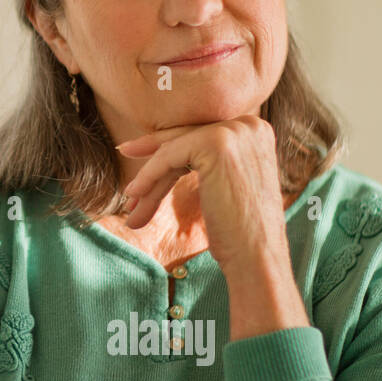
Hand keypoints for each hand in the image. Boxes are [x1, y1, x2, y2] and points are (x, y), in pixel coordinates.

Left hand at [115, 115, 288, 278]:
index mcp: (254, 130)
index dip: (167, 147)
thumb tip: (167, 152)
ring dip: (149, 178)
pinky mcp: (217, 143)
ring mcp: (235, 131)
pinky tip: (134, 193)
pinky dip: (149, 176)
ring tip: (130, 204)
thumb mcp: (225, 183)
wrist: (256, 256)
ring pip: (174, 150)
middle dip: (152, 159)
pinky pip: (169, 156)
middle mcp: (249, 124)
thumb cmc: (238, 230)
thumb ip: (206, 161)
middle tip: (126, 168)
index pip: (200, 135)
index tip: (136, 153)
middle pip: (186, 140)